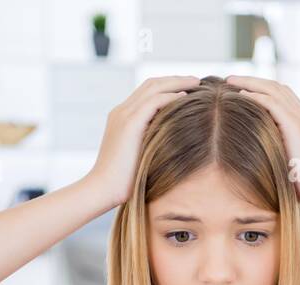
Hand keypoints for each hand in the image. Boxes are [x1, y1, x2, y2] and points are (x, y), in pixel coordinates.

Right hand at [88, 75, 200, 205]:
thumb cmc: (123, 182)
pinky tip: (186, 97)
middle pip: (151, 84)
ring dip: (177, 83)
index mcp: (122, 118)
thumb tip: (174, 146)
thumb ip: (151, 144)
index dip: (168, 87)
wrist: (102, 189)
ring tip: (197, 83)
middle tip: (197, 81)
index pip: (147, 92)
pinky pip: (154, 101)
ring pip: (153, 87)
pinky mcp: (129, 124)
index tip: (188, 90)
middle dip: (175, 79)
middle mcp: (122, 111)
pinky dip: (171, 96)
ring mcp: (124, 115)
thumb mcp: (140, 157)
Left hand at [224, 75, 299, 208]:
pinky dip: (255, 96)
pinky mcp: (295, 124)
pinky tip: (240, 95)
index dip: (261, 89)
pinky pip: (271, 102)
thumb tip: (256, 153)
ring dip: (249, 82)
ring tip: (230, 81)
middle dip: (252, 80)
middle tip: (230, 79)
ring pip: (272, 89)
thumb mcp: (288, 160)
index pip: (281, 95)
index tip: (240, 89)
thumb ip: (277, 149)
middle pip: (275, 87)